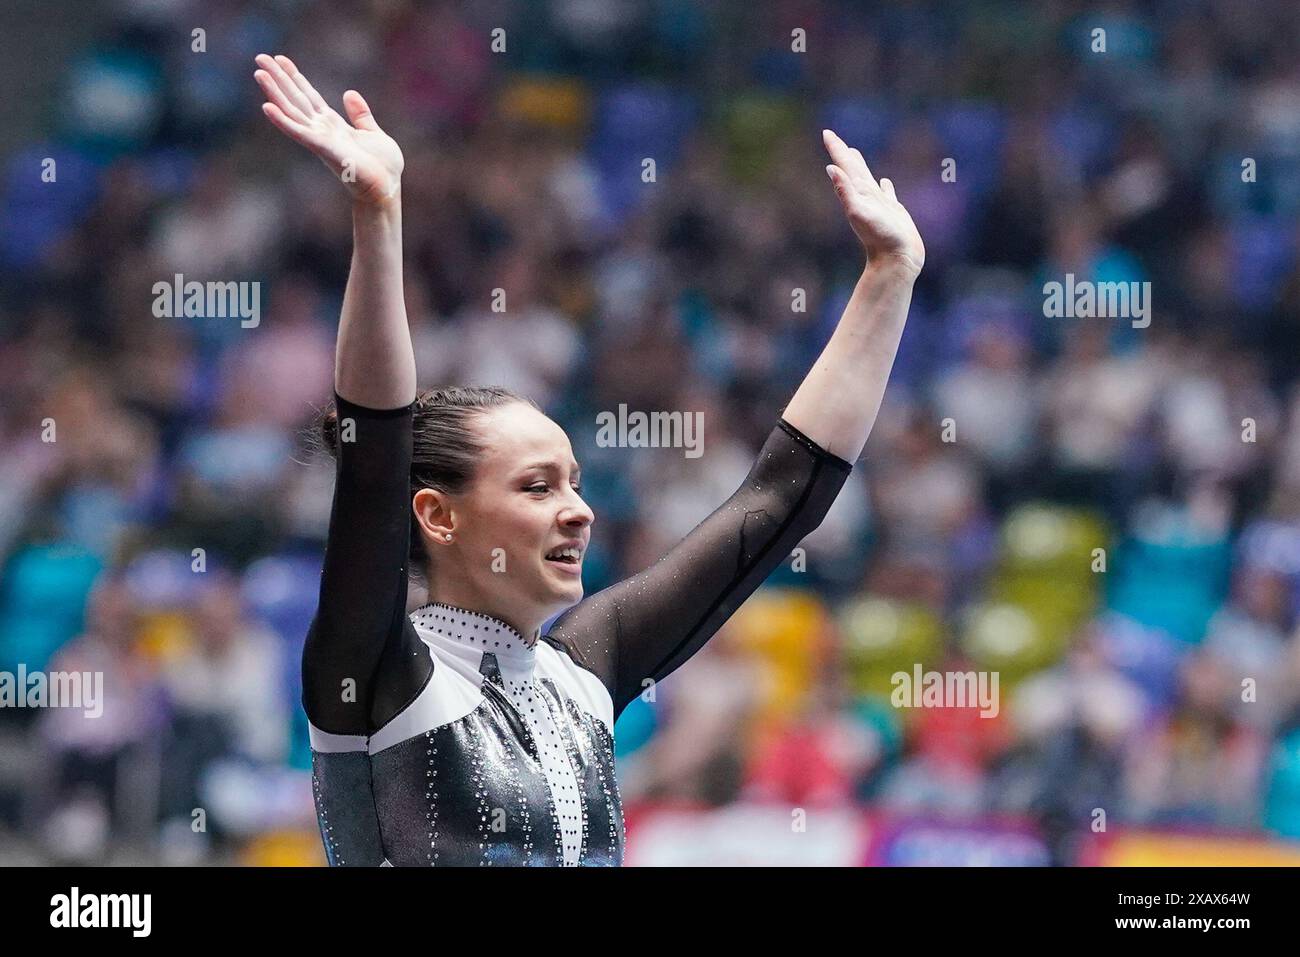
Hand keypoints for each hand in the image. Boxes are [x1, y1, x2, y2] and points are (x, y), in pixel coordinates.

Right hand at [254, 53, 403, 206]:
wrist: (388, 190)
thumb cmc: (382, 168)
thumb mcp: (373, 133)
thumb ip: (360, 115)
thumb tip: (349, 93)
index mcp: (333, 125)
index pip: (309, 96)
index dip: (295, 77)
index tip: (280, 59)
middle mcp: (322, 131)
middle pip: (296, 99)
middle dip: (278, 78)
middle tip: (260, 57)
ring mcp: (321, 140)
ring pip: (292, 112)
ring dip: (274, 93)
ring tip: (259, 73)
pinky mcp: (324, 149)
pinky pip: (300, 133)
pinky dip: (283, 121)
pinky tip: (266, 107)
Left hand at [822, 129, 924, 275]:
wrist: (896, 261)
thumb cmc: (880, 237)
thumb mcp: (860, 211)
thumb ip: (845, 191)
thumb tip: (831, 168)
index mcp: (857, 193)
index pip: (844, 166)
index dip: (836, 149)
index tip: (826, 132)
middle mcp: (865, 197)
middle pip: (852, 169)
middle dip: (842, 153)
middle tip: (834, 139)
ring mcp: (878, 204)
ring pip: (867, 179)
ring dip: (859, 167)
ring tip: (854, 154)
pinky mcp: (893, 212)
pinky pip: (886, 194)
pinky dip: (884, 186)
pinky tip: (884, 182)